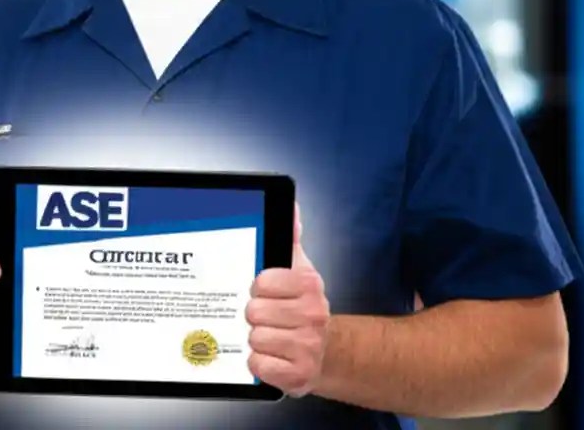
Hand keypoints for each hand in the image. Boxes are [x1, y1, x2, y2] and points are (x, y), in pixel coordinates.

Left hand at [246, 203, 329, 397]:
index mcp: (309, 285)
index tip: (267, 294)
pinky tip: (273, 357)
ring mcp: (307, 347)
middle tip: (268, 318)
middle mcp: (313, 315)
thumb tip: (292, 209)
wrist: (329, 351)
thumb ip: (291, 239)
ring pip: (254, 339)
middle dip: (255, 316)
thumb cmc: (304, 309)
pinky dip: (260, 363)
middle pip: (254, 312)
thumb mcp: (300, 271)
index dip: (258, 289)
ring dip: (257, 340)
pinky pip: (258, 365)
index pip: (262, 282)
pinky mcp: (298, 375)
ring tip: (272, 337)